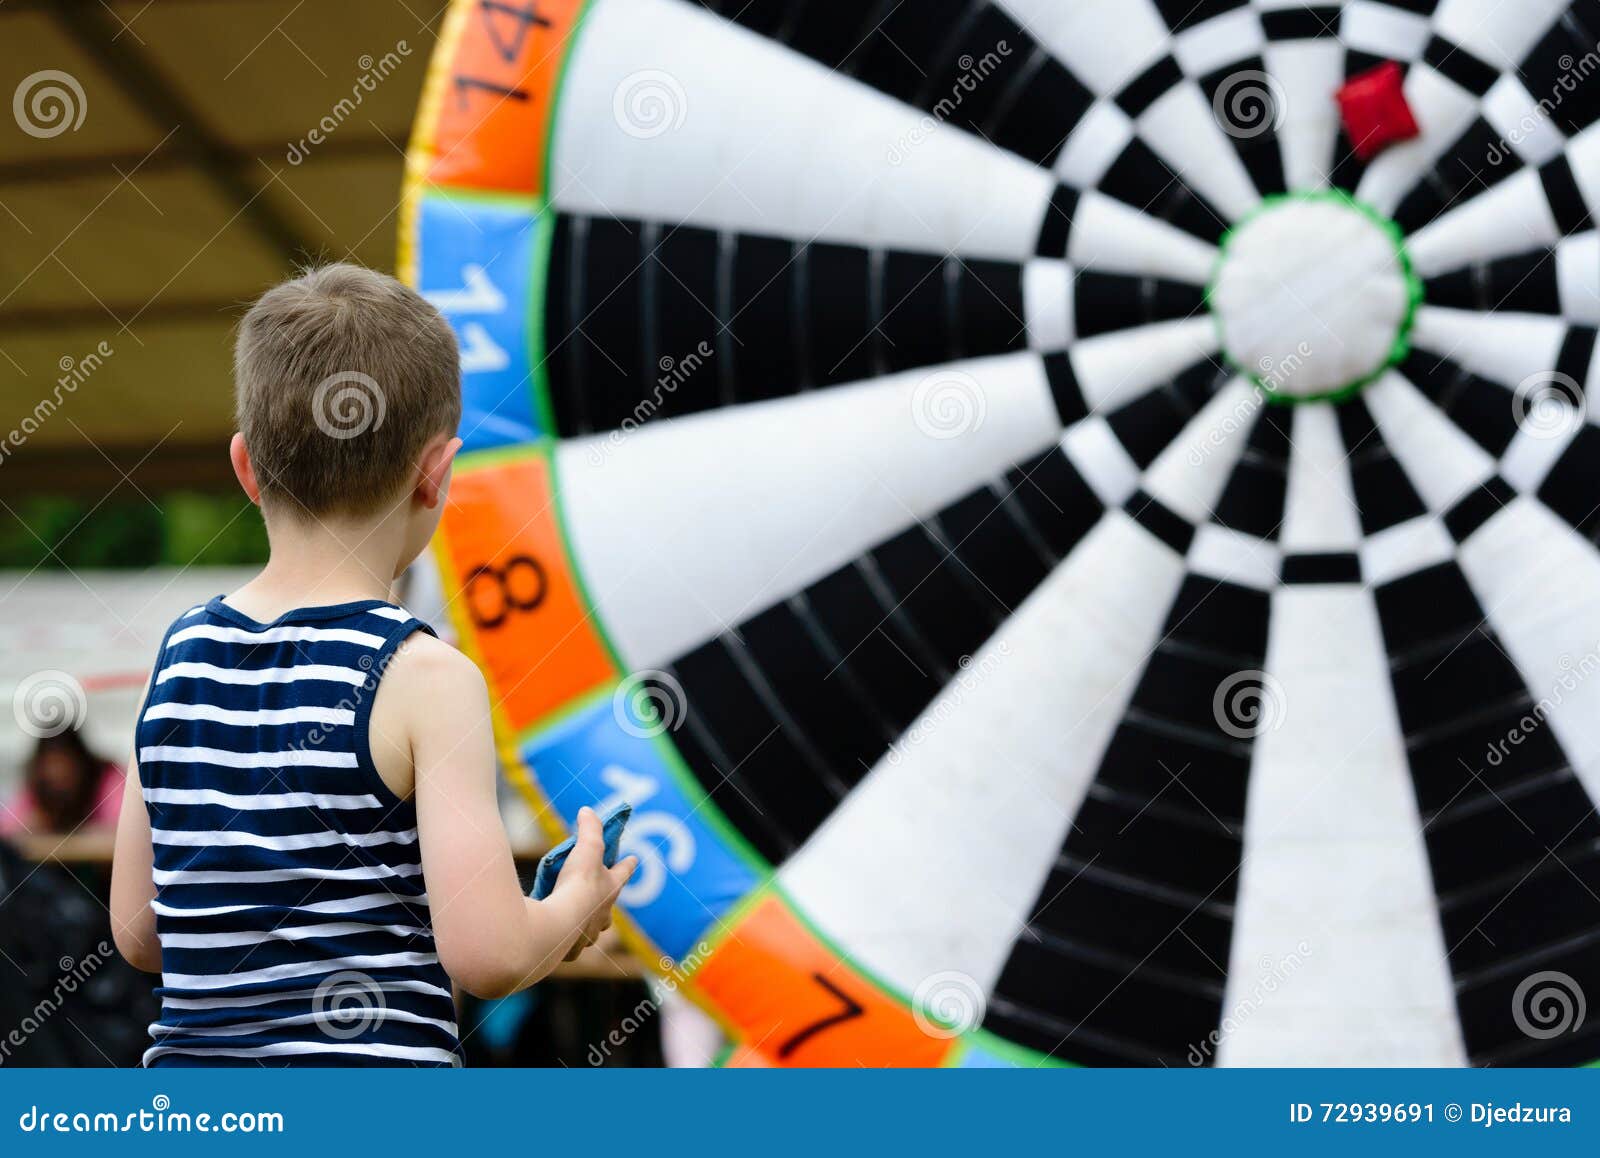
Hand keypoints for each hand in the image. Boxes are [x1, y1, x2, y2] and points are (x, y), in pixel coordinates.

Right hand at [552, 807, 635, 961]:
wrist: (559, 925)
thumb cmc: (578, 886)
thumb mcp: (587, 849)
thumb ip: (589, 829)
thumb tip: (587, 811)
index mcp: (611, 890)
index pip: (623, 873)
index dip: (627, 865)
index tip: (634, 859)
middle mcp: (602, 916)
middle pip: (608, 911)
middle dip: (605, 906)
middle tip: (600, 900)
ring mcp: (587, 936)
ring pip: (590, 932)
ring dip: (585, 926)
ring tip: (575, 921)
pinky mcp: (569, 951)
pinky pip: (569, 948)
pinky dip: (565, 943)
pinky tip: (557, 941)